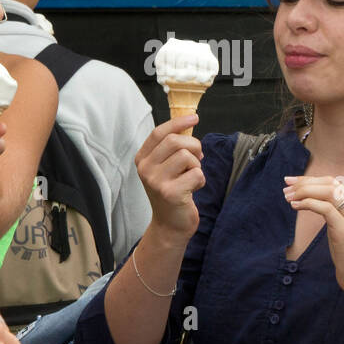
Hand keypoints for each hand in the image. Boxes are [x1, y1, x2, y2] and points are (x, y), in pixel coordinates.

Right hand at [135, 116, 203, 239]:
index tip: (195, 117)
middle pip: (175, 141)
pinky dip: (201, 180)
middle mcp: (145, 169)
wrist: (170, 225)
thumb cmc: (173, 192)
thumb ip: (174, 149)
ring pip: (187, 156)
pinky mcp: (170, 193)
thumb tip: (190, 123)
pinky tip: (193, 190)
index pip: (159, 133)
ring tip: (191, 177)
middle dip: (194, 147)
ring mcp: (155, 181)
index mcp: (142, 159)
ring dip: (197, 166)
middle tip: (197, 159)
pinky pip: (197, 174)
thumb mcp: (167, 168)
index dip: (178, 122)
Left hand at [283, 175, 343, 300]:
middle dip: (304, 183)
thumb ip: (334, 209)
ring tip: (288, 197)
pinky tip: (295, 206)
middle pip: (330, 184)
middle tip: (286, 188)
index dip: (310, 180)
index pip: (333, 182)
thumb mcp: (342, 225)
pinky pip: (325, 208)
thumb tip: (311, 196)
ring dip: (304, 191)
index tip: (292, 182)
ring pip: (327, 192)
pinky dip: (308, 204)